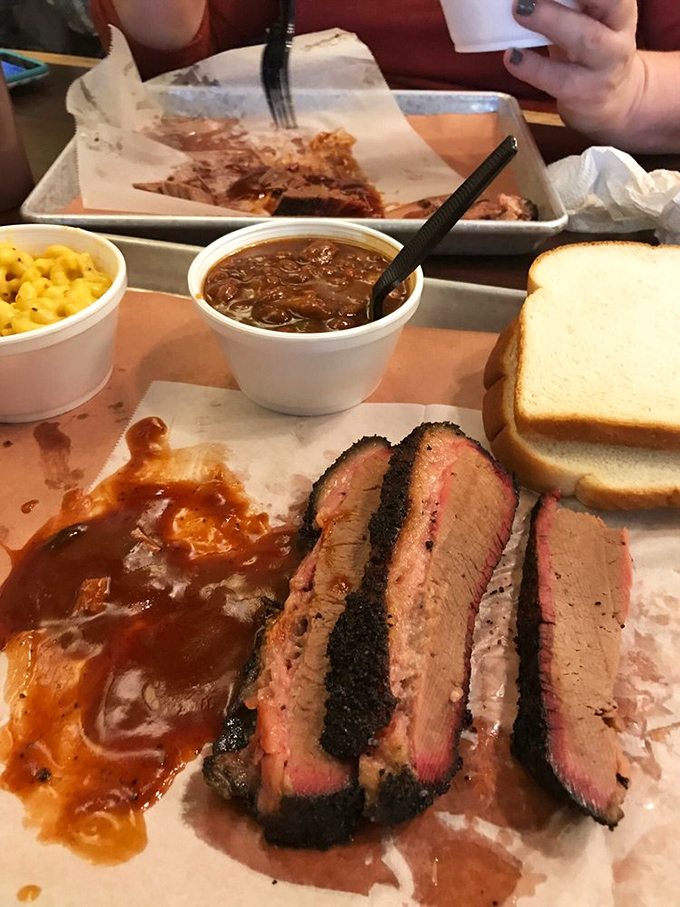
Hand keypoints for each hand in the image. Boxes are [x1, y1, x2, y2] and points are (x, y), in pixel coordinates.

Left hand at [503, 0, 645, 141]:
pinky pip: (557, 79)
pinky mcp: (584, 93)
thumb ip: (566, 5)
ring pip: (586, 39)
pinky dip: (532, 67)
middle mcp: (619, 33)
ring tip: (520, 11)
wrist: (611, 103)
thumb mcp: (585, 21)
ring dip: (551, 22)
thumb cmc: (589, 52)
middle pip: (608, 2)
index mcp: (619, 8)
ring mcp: (604, 66)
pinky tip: (512, 56)